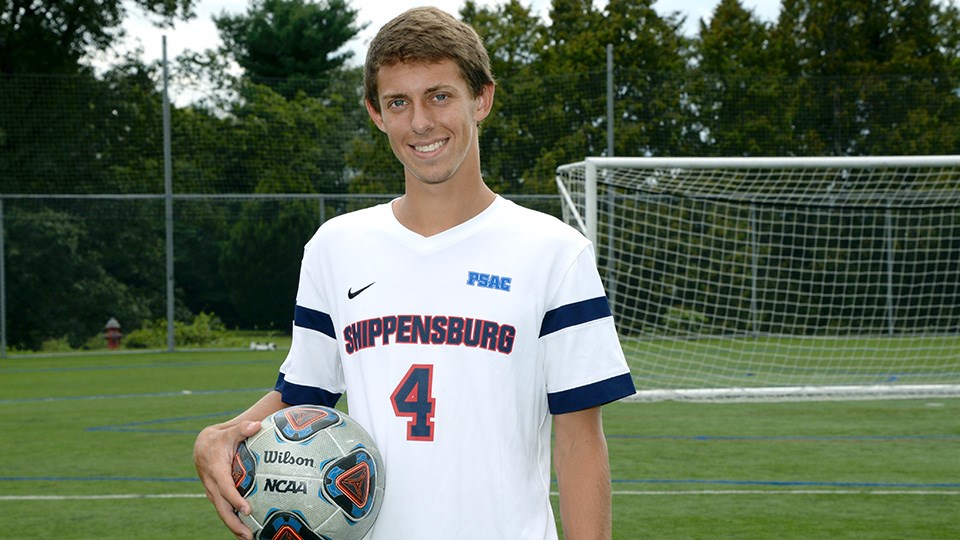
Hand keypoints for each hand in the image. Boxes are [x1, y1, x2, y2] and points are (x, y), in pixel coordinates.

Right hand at [194, 419, 261, 539]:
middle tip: (249, 535)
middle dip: (234, 522)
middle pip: (222, 507)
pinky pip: (223, 509)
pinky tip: (244, 531)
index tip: (247, 509)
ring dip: (234, 526)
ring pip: (222, 511)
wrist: (202, 445)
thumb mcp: (229, 431)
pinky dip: (232, 521)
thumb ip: (243, 428)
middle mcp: (211, 484)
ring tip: (248, 538)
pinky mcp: (215, 495)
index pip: (225, 488)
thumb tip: (257, 424)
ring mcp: (212, 491)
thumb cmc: (219, 438)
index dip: (235, 499)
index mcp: (215, 469)